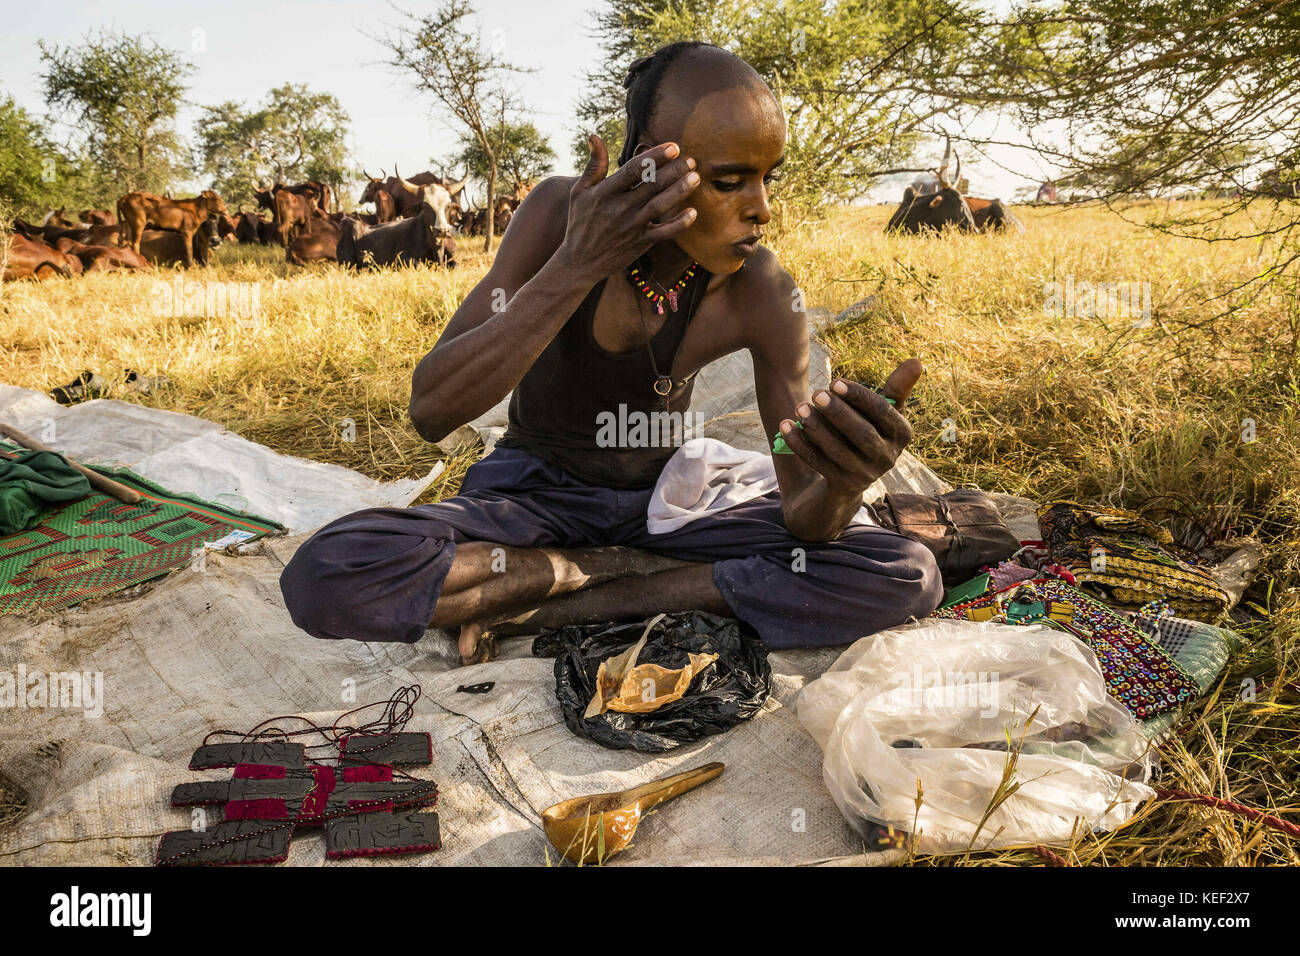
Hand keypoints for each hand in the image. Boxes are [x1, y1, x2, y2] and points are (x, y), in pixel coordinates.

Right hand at [558, 134, 699, 281]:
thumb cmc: (580, 222)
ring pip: (660, 205)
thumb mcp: (580, 192)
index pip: (634, 169)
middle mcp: (620, 208)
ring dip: (679, 191)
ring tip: (695, 177)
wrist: (579, 262)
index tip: (673, 147)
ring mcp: (632, 226)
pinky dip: (679, 224)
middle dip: (674, 171)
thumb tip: (594, 136)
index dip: (655, 156)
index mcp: (606, 192)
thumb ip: (593, 165)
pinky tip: (693, 212)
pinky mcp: (640, 243)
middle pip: (652, 185)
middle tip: (691, 160)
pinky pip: (664, 233)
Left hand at [778, 359, 922, 492]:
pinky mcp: (842, 485)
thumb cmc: (869, 430)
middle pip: (862, 434)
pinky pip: (818, 463)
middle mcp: (888, 458)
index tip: (836, 382)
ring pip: (837, 450)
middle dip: (838, 413)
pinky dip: (800, 444)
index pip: (883, 413)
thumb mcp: (883, 412)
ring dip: (816, 428)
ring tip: (799, 407)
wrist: (851, 477)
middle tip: (816, 393)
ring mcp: (864, 475)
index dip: (860, 397)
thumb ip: (897, 388)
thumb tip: (917, 361)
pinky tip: (785, 426)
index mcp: (902, 435)